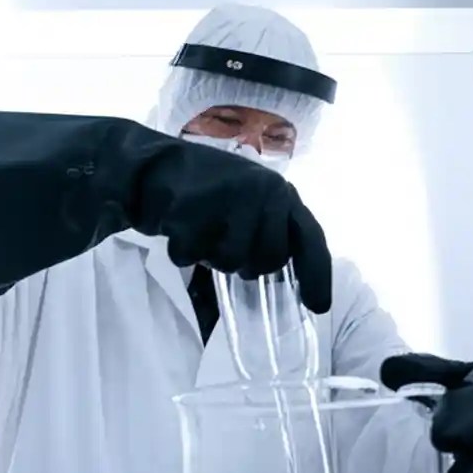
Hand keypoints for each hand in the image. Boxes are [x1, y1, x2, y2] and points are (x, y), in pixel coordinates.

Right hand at [130, 141, 330, 313]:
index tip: (318, 307)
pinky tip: (178, 227)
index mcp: (280, 191)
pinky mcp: (194, 206)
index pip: (310, 238)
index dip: (317, 275)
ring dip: (210, 257)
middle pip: (268, 260)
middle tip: (225, 244)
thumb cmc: (208, 191)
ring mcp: (229, 197)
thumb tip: (284, 284)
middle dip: (246, 263)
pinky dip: (181, 250)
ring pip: (230, 262)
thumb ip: (270, 232)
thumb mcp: (249, 203)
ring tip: (201, 231)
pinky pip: (191, 255)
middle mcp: (263, 190)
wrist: (155, 165)